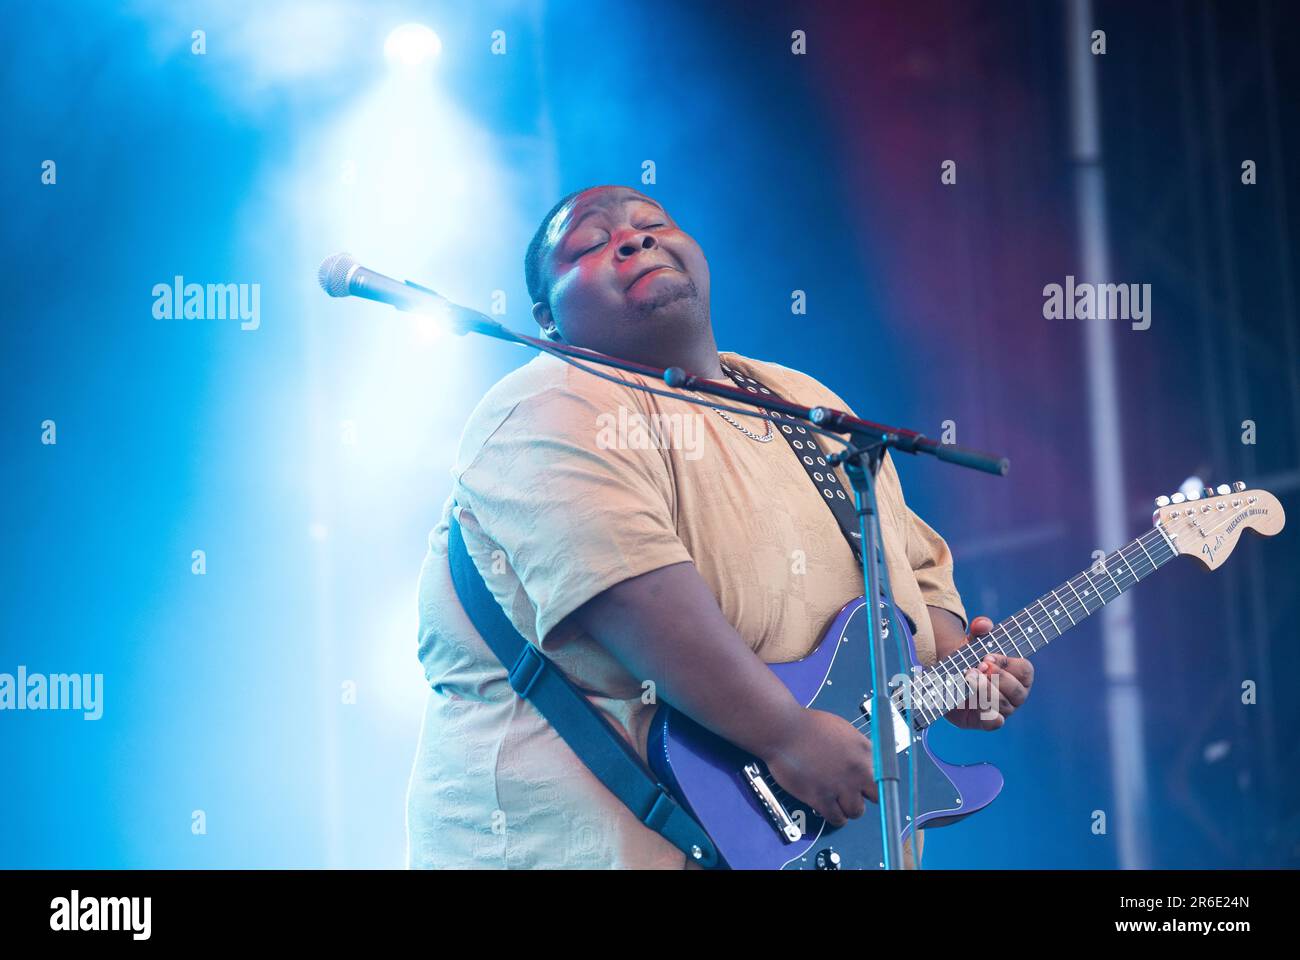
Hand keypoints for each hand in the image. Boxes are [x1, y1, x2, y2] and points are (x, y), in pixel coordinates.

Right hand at [761, 709, 875, 827]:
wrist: (784, 729)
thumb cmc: (807, 726)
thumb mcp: (842, 730)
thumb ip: (856, 748)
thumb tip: (864, 762)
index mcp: (865, 750)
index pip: (885, 774)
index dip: (875, 780)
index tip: (870, 785)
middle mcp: (858, 769)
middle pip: (876, 796)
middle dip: (865, 796)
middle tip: (853, 793)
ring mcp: (841, 785)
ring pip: (857, 811)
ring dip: (848, 808)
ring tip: (838, 801)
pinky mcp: (822, 798)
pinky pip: (838, 819)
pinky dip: (834, 817)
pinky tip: (829, 808)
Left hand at [944, 616, 1034, 729]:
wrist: (946, 677)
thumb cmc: (968, 659)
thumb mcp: (973, 641)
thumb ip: (980, 629)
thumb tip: (983, 624)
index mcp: (1017, 675)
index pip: (1025, 670)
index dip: (1007, 663)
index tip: (986, 657)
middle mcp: (1014, 694)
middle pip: (1018, 691)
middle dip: (997, 678)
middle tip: (976, 668)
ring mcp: (1002, 710)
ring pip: (1005, 706)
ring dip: (986, 691)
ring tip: (968, 678)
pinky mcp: (985, 721)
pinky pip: (994, 723)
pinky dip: (986, 713)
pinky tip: (972, 701)